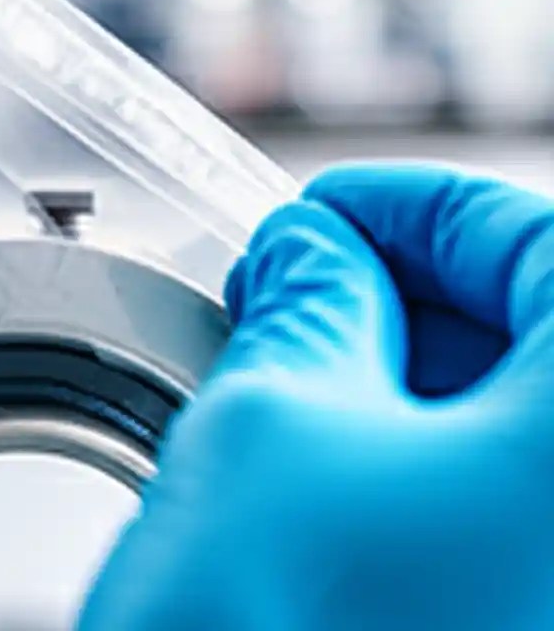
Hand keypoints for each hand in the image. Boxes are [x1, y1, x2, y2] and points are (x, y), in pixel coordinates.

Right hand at [80, 165, 553, 630]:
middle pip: (541, 341)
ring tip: (301, 396)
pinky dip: (431, 481)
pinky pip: (505, 522)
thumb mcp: (270, 424)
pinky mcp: (520, 618)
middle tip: (297, 301)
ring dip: (415, 393)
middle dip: (411, 300)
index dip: (408, 207)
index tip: (320, 218)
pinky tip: (339, 481)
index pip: (534, 237)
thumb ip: (309, 303)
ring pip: (522, 439)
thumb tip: (314, 256)